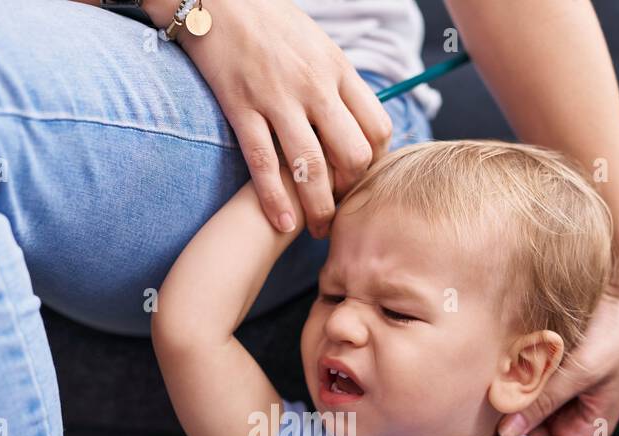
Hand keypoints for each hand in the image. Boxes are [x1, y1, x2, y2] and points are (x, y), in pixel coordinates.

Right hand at [176, 0, 392, 238]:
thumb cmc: (268, 21)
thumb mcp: (317, 44)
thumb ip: (335, 82)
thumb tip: (352, 118)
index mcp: (338, 68)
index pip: (378, 127)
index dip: (375, 163)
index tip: (360, 180)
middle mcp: (315, 85)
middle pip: (353, 153)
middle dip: (350, 190)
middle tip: (340, 208)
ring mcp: (278, 98)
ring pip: (312, 167)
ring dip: (318, 208)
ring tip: (317, 230)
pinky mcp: (241, 107)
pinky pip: (264, 163)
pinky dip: (275, 199)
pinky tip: (282, 223)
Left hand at [497, 279, 618, 435]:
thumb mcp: (580, 374)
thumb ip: (542, 403)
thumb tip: (506, 434)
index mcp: (588, 433)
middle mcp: (574, 422)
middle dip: (511, 425)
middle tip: (488, 411)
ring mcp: (563, 401)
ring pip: (527, 413)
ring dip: (512, 403)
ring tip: (495, 390)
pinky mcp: (554, 380)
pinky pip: (529, 391)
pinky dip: (518, 385)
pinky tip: (504, 375)